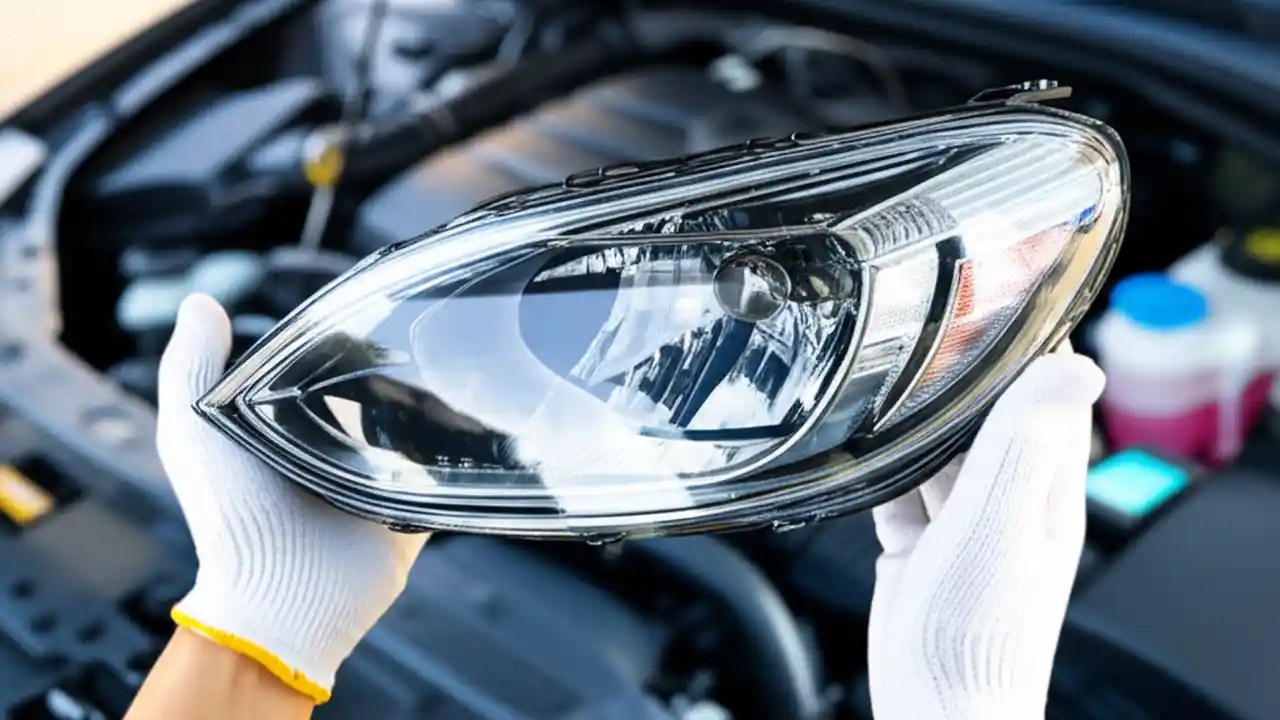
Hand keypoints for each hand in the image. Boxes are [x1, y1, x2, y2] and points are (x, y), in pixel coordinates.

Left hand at [155, 294, 427, 701]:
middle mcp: (332, 455)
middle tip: (427, 344)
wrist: (277, 591)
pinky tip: (473, 433)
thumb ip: (191, 366)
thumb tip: (199, 302)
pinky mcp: (407, 519)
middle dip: (400, 377)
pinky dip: (457, 464)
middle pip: (377, 402)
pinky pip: (442, 484)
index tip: (372, 314)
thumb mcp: (193, 428)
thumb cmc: (228, 514)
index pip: (327, 374)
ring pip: (415, 438)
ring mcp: (373, 488)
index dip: (346, 347)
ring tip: (457, 379)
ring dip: (432, 416)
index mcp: (287, 429)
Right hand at [868, 349, 1103, 718]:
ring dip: (914, 417)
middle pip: (986, 414)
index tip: (994, 296)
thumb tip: (1076, 367)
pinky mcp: (920, 545)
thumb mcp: (995, 528)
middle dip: (955, 372)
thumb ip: (1022, 449)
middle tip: (916, 324)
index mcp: (1044, 489)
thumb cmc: (971, 636)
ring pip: (939, 447)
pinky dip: (882, 464)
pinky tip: (859, 448)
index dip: (1025, 344)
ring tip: (879, 373)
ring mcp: (964, 523)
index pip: (1046, 394)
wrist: (933, 710)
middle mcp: (1007, 500)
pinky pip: (901, 487)